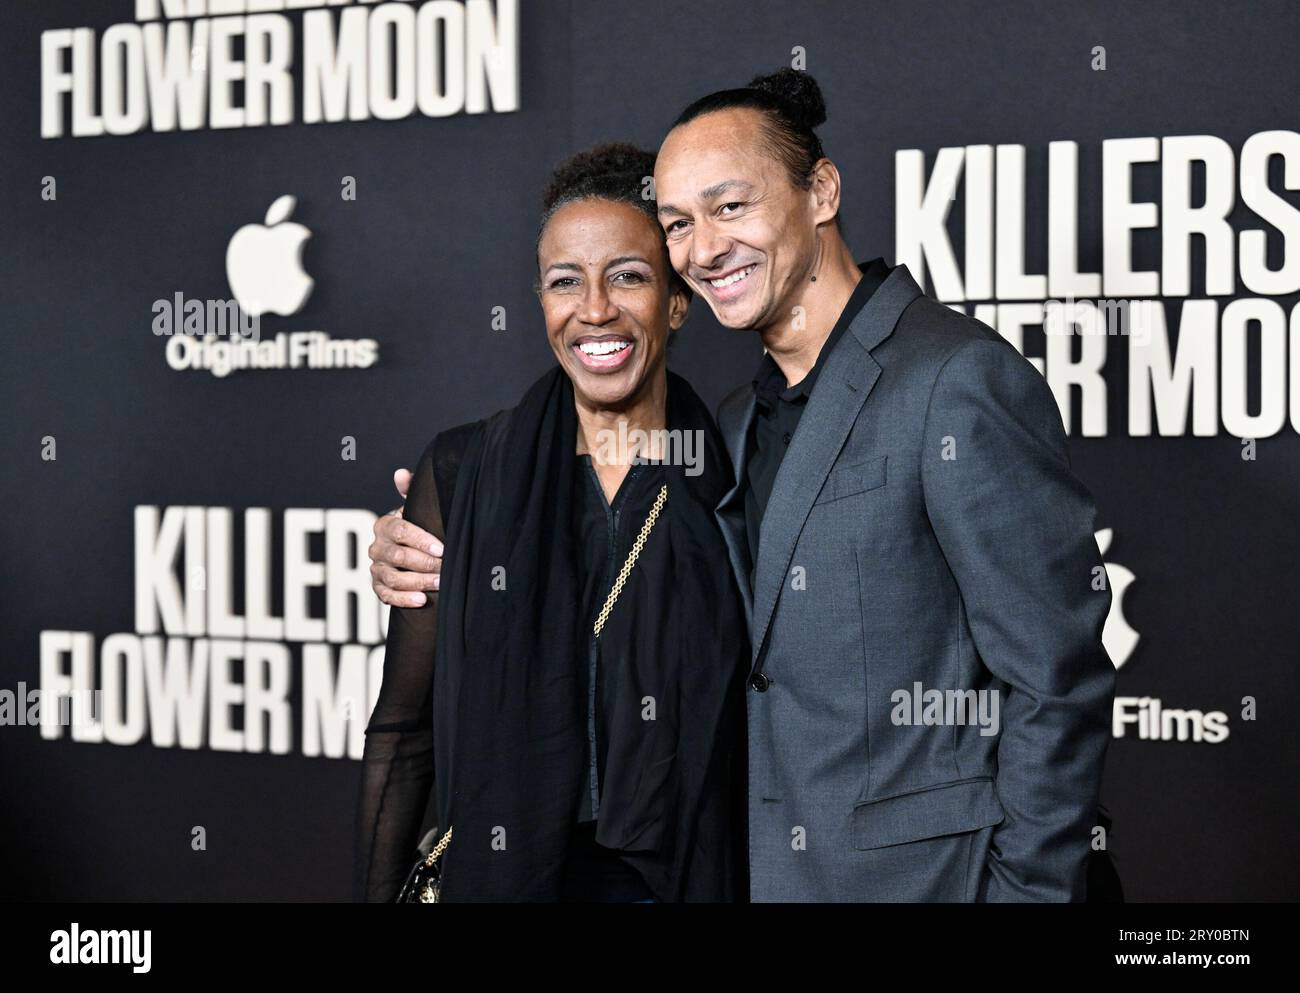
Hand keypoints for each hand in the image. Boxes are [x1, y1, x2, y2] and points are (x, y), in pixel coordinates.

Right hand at [369, 468, 443, 607]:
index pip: (400, 531)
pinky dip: (403, 599)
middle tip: (446, 568)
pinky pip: (387, 595)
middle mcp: (377, 547)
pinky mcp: (379, 587)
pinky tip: (421, 600)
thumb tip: (402, 474)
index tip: (441, 548)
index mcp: (385, 525)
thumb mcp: (417, 507)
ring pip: (393, 577)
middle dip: (424, 563)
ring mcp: (376, 568)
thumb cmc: (417, 525)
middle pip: (398, 556)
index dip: (421, 540)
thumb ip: (411, 491)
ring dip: (418, 581)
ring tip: (439, 583)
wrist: (409, 549)